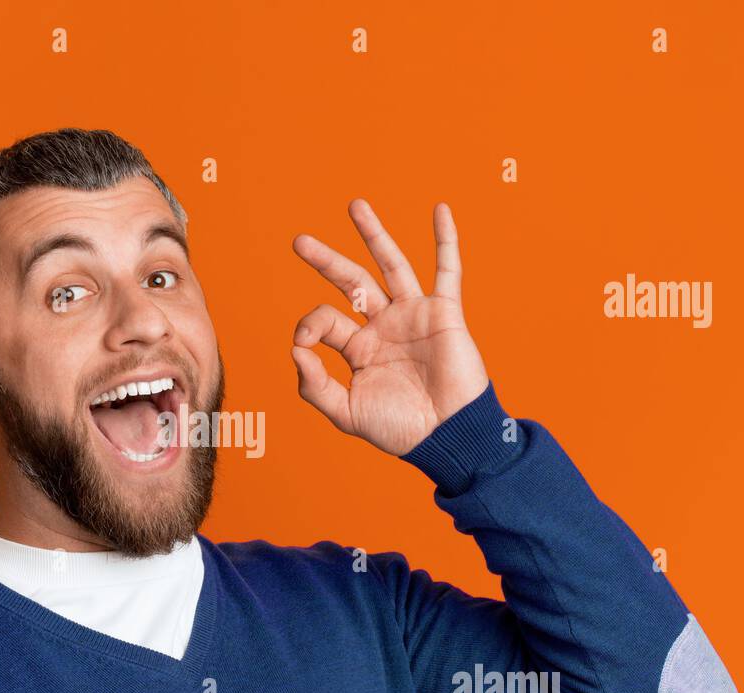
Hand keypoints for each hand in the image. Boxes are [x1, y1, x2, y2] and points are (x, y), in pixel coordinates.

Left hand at [291, 200, 488, 455]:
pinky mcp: (444, 313)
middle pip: (350, 282)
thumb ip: (314, 386)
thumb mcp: (346, 413)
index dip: (307, 325)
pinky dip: (445, 240)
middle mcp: (384, 326)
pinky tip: (440, 210)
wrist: (448, 435)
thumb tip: (295, 349)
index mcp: (359, 349)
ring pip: (391, 265)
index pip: (324, 319)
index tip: (304, 344)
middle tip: (298, 241)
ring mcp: (413, 316)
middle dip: (325, 261)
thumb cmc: (401, 429)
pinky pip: (448, 270)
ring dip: (374, 234)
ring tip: (355, 206)